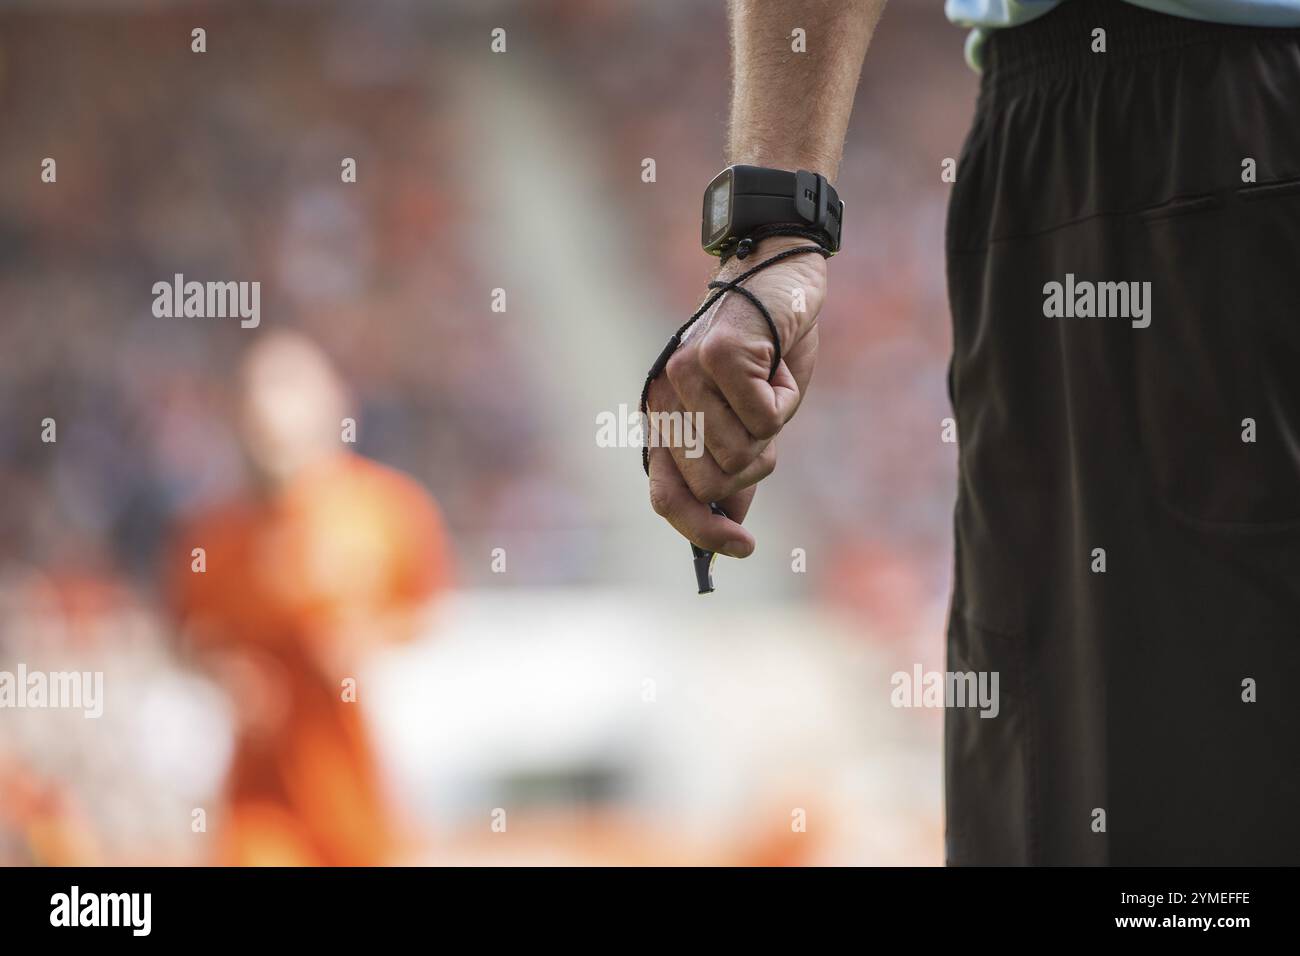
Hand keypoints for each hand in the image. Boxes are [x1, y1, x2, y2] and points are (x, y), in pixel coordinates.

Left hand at [646, 235, 826, 555]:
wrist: (780, 277)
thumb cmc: (768, 351)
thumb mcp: (753, 419)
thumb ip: (735, 468)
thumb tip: (730, 526)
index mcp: (665, 421)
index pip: (665, 496)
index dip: (701, 530)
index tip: (743, 548)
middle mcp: (664, 401)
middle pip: (712, 484)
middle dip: (754, 466)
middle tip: (766, 423)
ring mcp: (685, 377)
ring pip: (741, 455)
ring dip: (773, 428)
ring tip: (770, 384)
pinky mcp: (717, 357)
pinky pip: (763, 420)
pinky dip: (786, 400)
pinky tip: (778, 365)